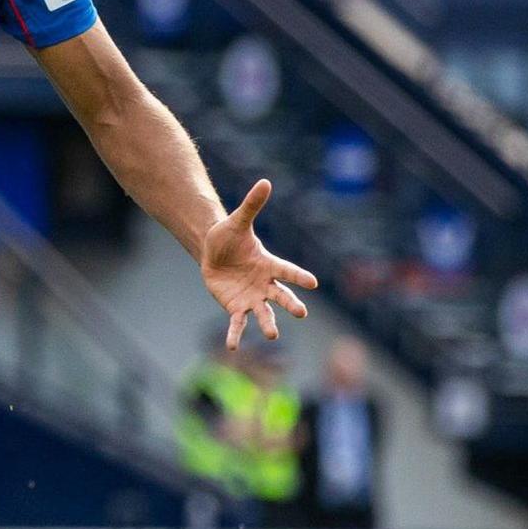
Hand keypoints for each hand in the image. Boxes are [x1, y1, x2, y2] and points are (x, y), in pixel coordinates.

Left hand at [200, 179, 317, 349]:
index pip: (287, 270)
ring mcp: (251, 297)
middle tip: (301, 312)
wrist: (213, 253)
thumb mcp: (237, 221)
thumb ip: (252, 205)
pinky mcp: (236, 307)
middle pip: (280, 295)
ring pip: (263, 313)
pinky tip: (233, 347)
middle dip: (290, 304)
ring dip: (268, 323)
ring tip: (274, 334)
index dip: (299, 276)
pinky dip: (236, 334)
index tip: (313, 283)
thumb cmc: (228, 237)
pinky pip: (237, 323)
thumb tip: (265, 181)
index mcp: (268, 264)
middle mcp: (264, 284)